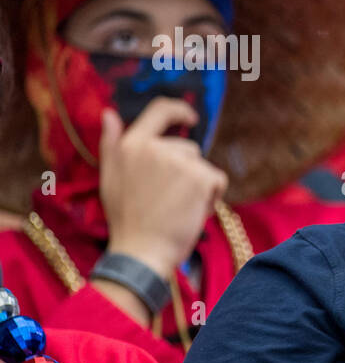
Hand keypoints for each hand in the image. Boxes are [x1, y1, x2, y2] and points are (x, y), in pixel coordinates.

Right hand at [99, 99, 228, 278]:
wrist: (142, 252)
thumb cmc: (126, 219)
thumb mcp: (110, 177)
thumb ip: (111, 143)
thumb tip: (110, 113)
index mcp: (131, 144)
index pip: (160, 109)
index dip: (179, 110)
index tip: (191, 118)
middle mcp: (156, 147)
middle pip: (188, 149)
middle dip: (186, 172)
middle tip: (167, 200)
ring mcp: (180, 161)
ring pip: (203, 167)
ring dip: (198, 186)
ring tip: (177, 208)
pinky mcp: (201, 177)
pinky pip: (218, 181)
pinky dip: (212, 197)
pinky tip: (192, 213)